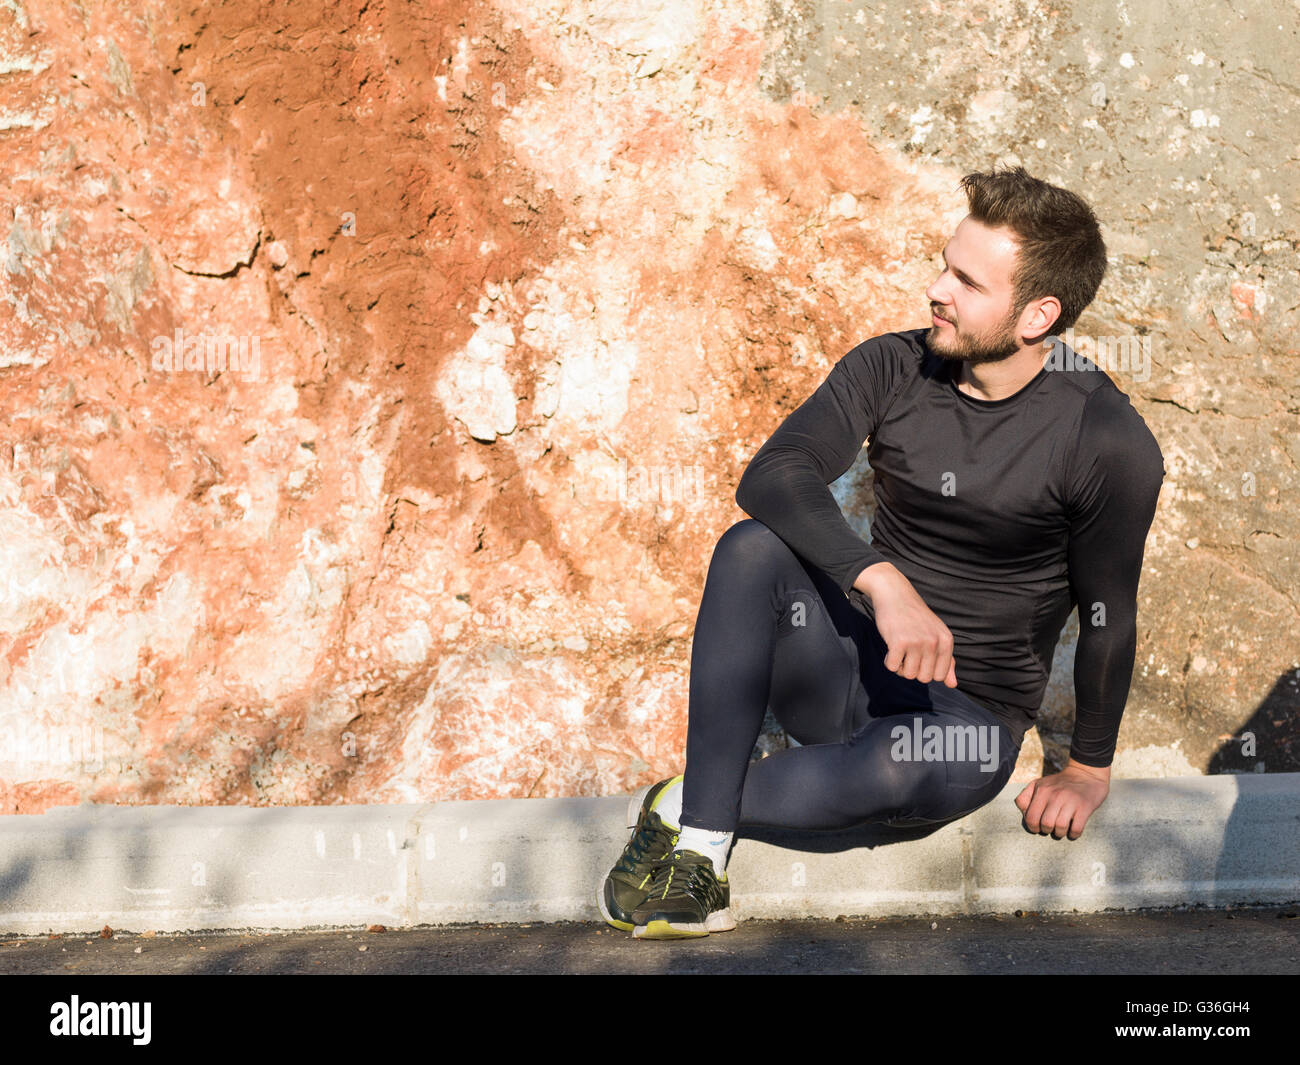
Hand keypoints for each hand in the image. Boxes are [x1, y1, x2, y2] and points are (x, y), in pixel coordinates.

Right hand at [853, 561, 957, 687]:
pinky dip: (889, 662)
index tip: (920, 656)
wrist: (895, 594)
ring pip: (908, 674)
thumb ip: (947, 661)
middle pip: (924, 678)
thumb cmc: (915, 617)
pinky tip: (890, 649)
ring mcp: (917, 642)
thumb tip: (953, 685)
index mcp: (946, 641)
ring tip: (899, 651)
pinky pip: (892, 667)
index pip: (940, 676)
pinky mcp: (898, 642)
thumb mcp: (936, 635)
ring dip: (900, 667)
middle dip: (913, 670)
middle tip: (907, 654)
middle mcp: (934, 642)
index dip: (927, 670)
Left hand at [1014, 759, 1110, 839]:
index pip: (1030, 817)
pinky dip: (1073, 835)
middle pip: (1045, 824)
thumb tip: (1023, 813)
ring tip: (1061, 829)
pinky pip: (1076, 829)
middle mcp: (1055, 795)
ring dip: (1060, 833)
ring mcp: (1071, 801)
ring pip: (1060, 828)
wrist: (1086, 774)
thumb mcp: (1039, 784)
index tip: (1038, 827)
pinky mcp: (1085, 807)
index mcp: (1042, 790)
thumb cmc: (1059, 784)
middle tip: (1050, 828)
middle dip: (1046, 831)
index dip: (1033, 827)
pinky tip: (1072, 831)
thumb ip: (1026, 797)